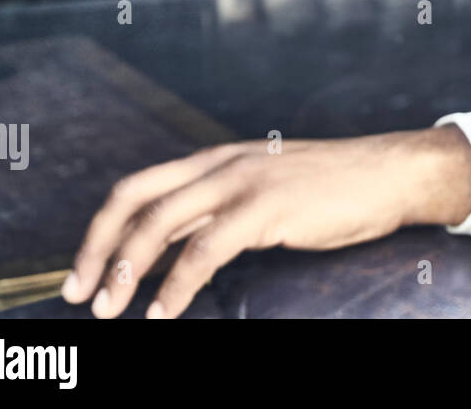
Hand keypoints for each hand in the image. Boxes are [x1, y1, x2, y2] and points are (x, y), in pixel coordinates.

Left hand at [60, 127, 470, 318]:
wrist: (389, 173)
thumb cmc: (334, 188)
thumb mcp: (267, 185)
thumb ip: (223, 205)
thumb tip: (179, 244)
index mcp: (217, 159)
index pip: (138, 187)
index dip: (103, 230)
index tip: (85, 270)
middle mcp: (221, 164)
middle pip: (135, 200)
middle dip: (99, 249)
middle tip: (81, 293)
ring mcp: (243, 183)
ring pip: (161, 223)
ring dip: (128, 271)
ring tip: (113, 309)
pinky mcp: (267, 208)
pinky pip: (205, 250)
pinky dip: (176, 285)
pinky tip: (165, 310)